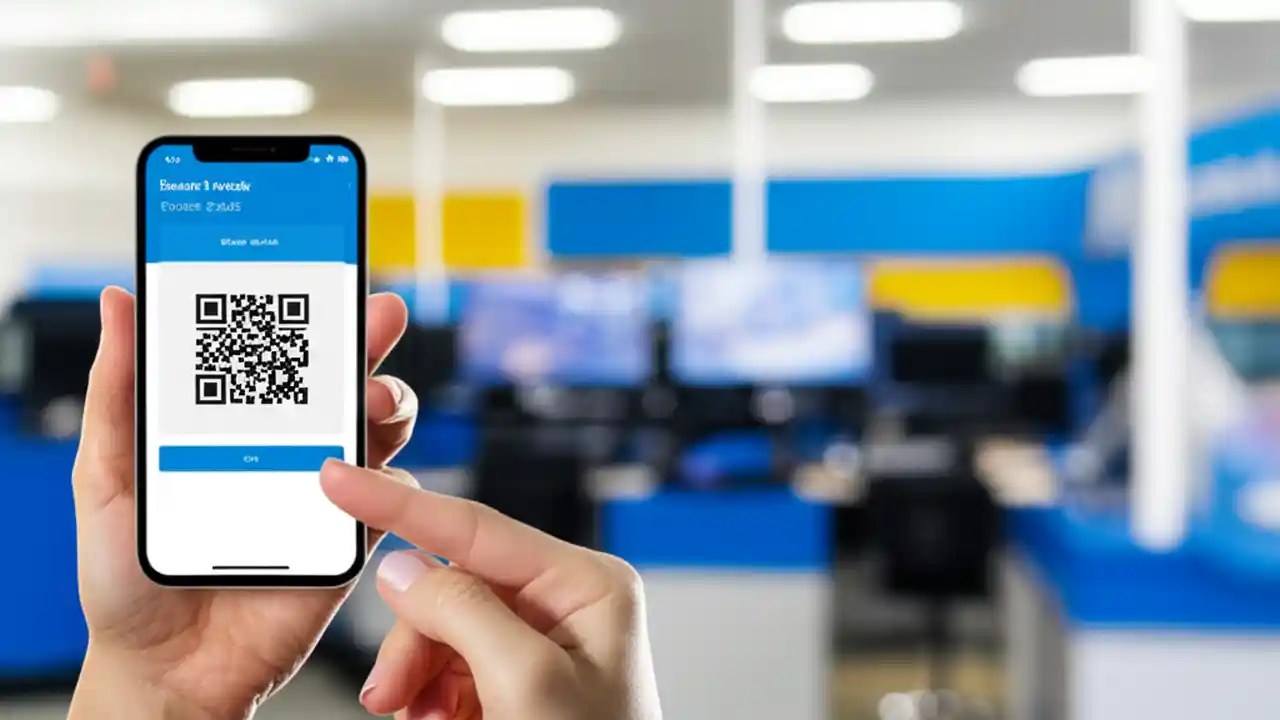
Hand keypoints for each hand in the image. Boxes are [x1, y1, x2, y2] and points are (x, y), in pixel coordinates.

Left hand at [69, 287, 419, 719]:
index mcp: (234, 424)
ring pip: (378, 426)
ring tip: (372, 398)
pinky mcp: (350, 537)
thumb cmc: (128, 576)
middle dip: (367, 335)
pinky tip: (364, 476)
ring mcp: (324, 489)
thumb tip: (121, 305)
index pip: (275, 352)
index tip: (316, 272)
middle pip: (340, 376)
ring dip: (387, 399)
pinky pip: (390, 498)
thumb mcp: (106, 475)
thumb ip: (118, 393)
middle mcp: (288, 446)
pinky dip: (390, 479)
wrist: (165, 670)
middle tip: (376, 312)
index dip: (302, 308)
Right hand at [318, 461, 662, 719]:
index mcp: (585, 585)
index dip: (400, 504)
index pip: (477, 527)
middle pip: (449, 586)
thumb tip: (404, 569)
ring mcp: (537, 643)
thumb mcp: (526, 685)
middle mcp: (563, 604)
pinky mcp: (513, 679)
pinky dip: (429, 700)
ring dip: (417, 680)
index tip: (342, 479)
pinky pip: (446, 668)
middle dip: (414, 641)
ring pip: (439, 631)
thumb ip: (462, 614)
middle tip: (392, 695)